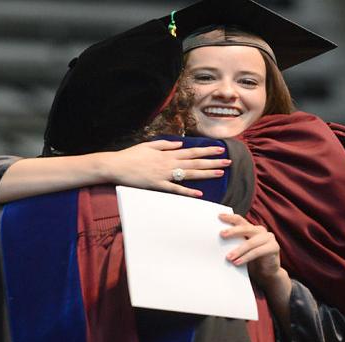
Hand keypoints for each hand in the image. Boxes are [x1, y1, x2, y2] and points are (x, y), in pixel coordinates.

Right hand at [100, 140, 230, 196]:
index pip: (191, 151)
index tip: (220, 149)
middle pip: (195, 162)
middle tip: (228, 162)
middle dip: (213, 162)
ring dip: (206, 174)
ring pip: (189, 174)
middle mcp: (168, 163)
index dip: (207, 151)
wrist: (116, 165)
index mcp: (167, 153)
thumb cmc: (130, 155)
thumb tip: (180, 144)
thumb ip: (165, 144)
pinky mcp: (157, 185)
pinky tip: (199, 194)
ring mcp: (163, 174)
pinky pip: (175, 189)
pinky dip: (187, 191)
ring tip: (220, 173)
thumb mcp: (148, 145)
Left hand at [219, 213, 282, 285]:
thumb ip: (234, 243)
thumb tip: (217, 241)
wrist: (266, 272)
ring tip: (228, 258)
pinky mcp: (274, 247)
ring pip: (251, 242)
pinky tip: (237, 262)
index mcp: (251, 229)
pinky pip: (258, 252)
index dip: (230, 217)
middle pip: (246, 228)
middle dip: (233, 231)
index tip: (219, 216)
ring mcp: (269, 238)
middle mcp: (260, 231)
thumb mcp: (241, 250)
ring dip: (238, 250)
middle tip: (222, 234)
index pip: (240, 220)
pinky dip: (246, 257)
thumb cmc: (251, 260)